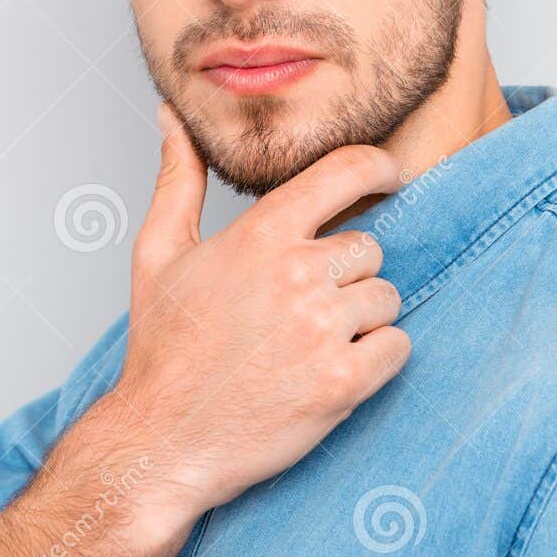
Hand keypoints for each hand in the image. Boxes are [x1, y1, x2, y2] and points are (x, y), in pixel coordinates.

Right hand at [115, 102, 411, 517]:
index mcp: (260, 234)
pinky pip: (397, 348)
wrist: (163, 440)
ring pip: (386, 298)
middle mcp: (297, 274)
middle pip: (370, 249)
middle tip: (301, 308)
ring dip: (361, 319)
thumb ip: (179, 176)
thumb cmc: (163, 347)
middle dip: (346, 275)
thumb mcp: (159, 250)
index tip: (390, 175)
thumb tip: (173, 117)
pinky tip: (331, 371)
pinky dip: (376, 359)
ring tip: (310, 342)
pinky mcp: (344, 383)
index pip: (347, 171)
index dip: (378, 167)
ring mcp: (323, 330)